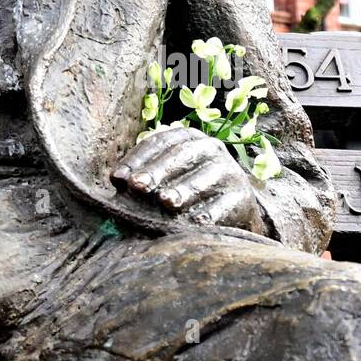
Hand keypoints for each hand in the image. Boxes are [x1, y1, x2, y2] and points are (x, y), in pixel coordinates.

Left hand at [111, 125, 262, 232]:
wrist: (233, 206)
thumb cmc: (188, 188)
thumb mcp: (168, 175)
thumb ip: (144, 175)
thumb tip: (117, 181)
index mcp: (187, 137)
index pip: (158, 142)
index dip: (137, 159)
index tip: (118, 178)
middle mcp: (210, 147)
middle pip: (180, 155)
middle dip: (157, 171)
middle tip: (137, 186)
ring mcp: (229, 170)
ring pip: (204, 178)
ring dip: (184, 190)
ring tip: (166, 202)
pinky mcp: (243, 195)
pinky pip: (224, 204)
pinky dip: (209, 214)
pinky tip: (195, 223)